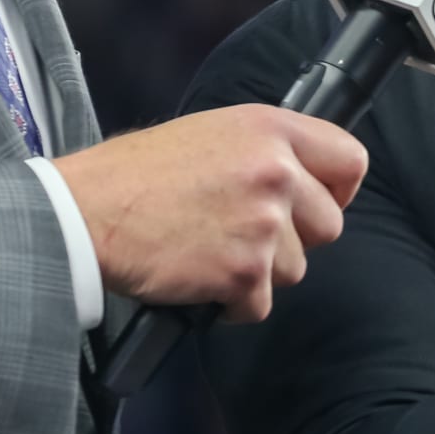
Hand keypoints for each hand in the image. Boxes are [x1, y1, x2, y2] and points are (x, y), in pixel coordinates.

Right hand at [52, 105, 368, 321]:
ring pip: (296, 269)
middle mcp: (277, 172)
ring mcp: (264, 223)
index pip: (350, 160)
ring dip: (258, 272)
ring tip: (210, 252)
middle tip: (246, 236)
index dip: (339, 189)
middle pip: (329, 225)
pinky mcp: (243, 271)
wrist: (84, 213)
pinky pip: (259, 304)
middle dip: (295, 240)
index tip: (319, 202)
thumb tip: (304, 179)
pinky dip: (232, 304)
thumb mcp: (213, 134)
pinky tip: (199, 278)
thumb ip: (266, 151)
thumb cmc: (137, 175)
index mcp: (272, 129)